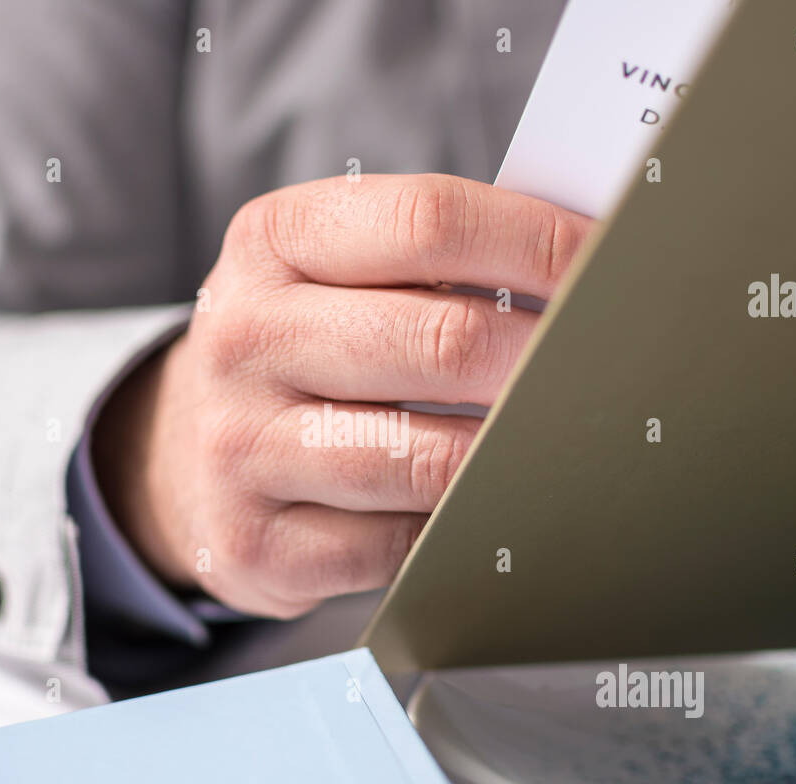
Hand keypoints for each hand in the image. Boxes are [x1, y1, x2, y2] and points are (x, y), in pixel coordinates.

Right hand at [95, 173, 592, 617]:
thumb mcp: (331, 271)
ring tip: (568, 441)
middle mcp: (243, 337)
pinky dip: (458, 532)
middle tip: (610, 369)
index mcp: (272, 241)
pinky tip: (487, 510)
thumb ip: (435, 258)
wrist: (184, 454)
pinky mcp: (255, 544)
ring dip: (513, 454)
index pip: (429, 222)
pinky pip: (396, 548)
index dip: (541, 244)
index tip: (611, 268)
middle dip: (546, 359)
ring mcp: (239, 447)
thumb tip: (590, 265)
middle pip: (439, 341)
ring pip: (423, 459)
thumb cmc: (301, 348)